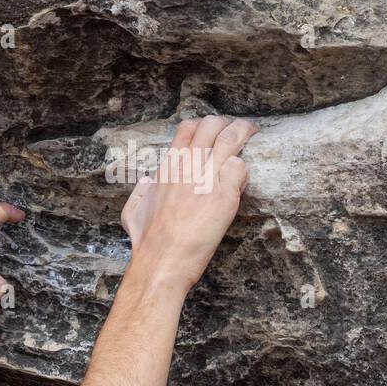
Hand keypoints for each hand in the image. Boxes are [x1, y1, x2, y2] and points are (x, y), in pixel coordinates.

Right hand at [121, 115, 256, 292]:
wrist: (161, 261)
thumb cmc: (147, 241)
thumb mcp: (133, 208)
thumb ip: (140, 190)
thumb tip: (147, 182)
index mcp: (167, 167)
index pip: (188, 128)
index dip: (204, 125)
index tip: (214, 131)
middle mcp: (187, 168)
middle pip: (212, 126)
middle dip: (229, 124)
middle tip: (241, 128)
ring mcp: (206, 181)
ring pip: (231, 139)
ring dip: (244, 134)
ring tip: (253, 132)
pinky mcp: (224, 198)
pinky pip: (240, 168)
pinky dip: (244, 171)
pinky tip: (241, 182)